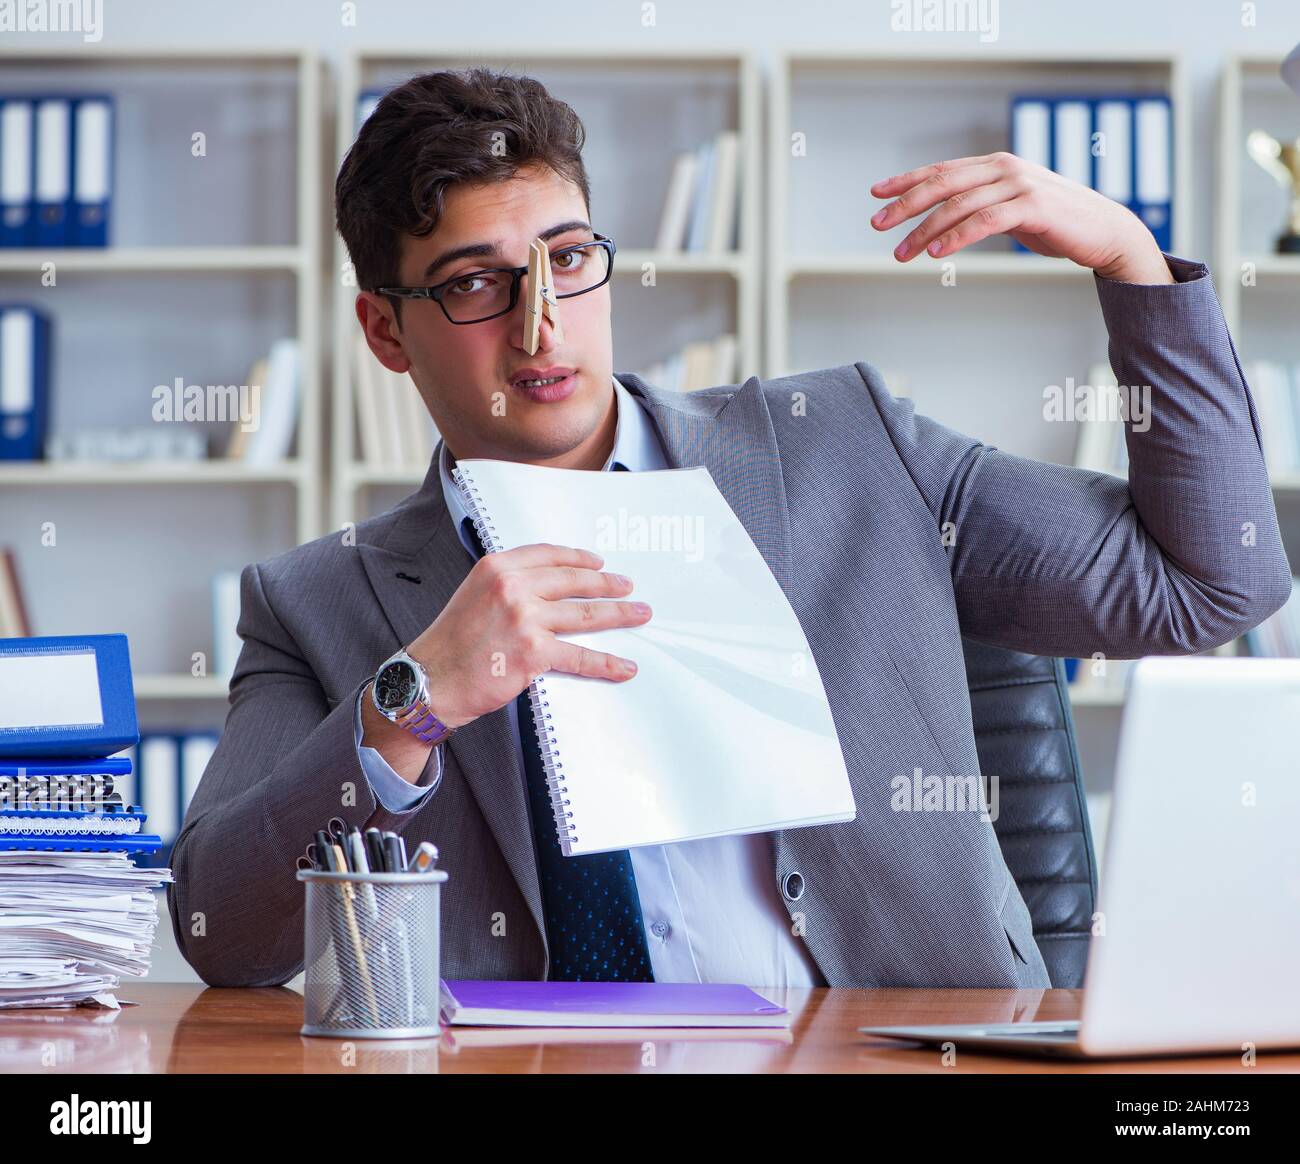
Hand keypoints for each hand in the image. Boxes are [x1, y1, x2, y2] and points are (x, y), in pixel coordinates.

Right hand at [408, 543, 650, 729]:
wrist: (430, 681)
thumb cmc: (450, 644)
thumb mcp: (473, 595)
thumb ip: (507, 586)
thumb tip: (545, 588)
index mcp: (497, 568)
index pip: (549, 555)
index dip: (579, 559)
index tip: (598, 564)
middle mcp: (513, 587)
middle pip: (573, 581)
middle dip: (607, 584)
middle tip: (628, 587)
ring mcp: (525, 619)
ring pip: (584, 614)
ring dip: (618, 614)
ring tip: (640, 614)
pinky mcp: (534, 653)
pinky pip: (580, 656)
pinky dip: (607, 663)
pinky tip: (626, 666)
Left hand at [869, 152, 1172, 283]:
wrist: (1103, 231)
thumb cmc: (1055, 222)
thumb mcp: (1011, 209)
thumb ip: (981, 206)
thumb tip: (945, 220)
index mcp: (995, 166)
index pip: (941, 170)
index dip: (906, 181)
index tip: (876, 194)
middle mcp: (1004, 168)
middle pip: (942, 184)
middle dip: (905, 204)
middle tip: (876, 224)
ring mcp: (1019, 184)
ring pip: (958, 206)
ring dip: (925, 231)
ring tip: (901, 253)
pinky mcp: (1033, 206)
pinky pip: (985, 221)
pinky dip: (957, 237)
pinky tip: (937, 252)